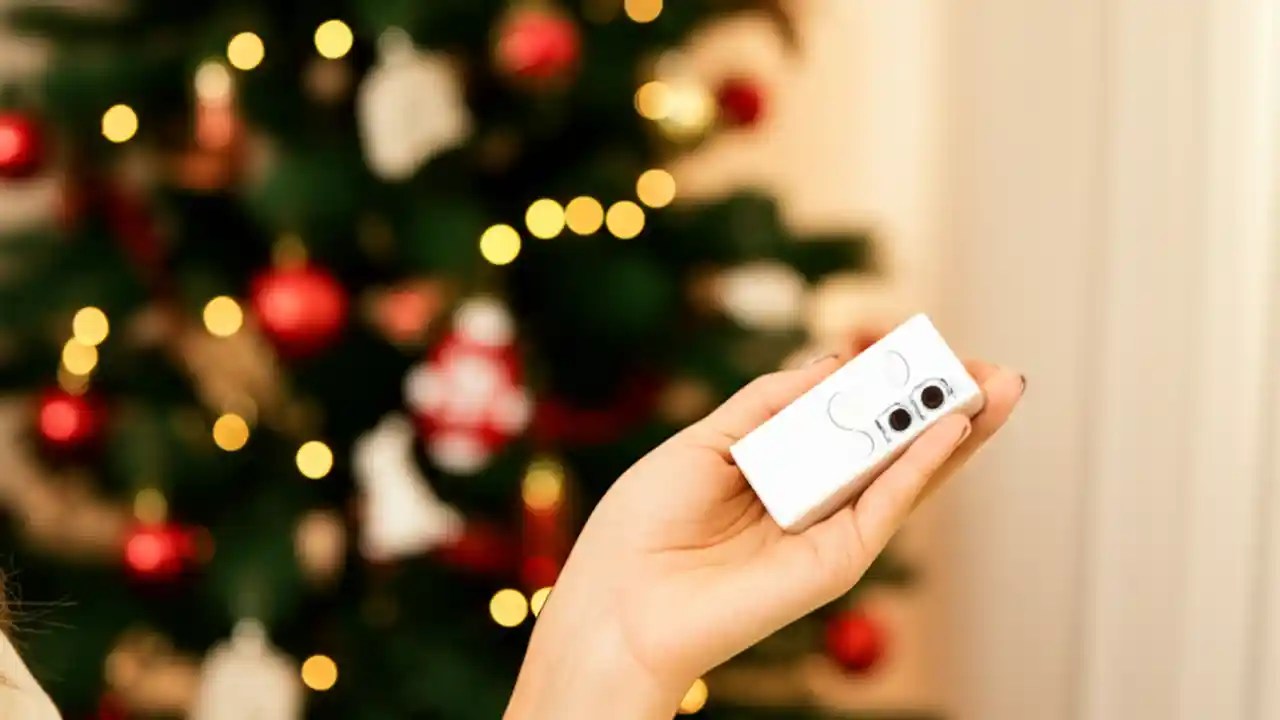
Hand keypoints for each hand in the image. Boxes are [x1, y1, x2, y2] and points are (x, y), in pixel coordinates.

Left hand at [506, 354, 1023, 718]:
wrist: (621, 600)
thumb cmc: (647, 524)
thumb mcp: (708, 440)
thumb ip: (770, 401)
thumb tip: (834, 360)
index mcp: (783, 470)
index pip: (853, 420)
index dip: (892, 385)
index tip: (927, 347)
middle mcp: (815, 500)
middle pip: (896, 446)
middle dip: (944, 405)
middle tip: (990, 368)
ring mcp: (831, 531)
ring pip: (908, 472)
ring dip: (956, 427)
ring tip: (998, 384)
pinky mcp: (837, 561)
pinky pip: (889, 505)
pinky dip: (923, 465)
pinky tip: (951, 427)